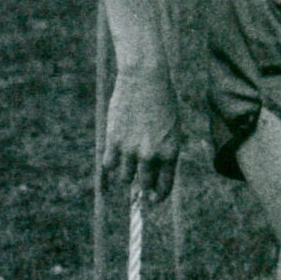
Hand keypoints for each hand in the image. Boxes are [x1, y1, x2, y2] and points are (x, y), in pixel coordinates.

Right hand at [102, 66, 180, 201]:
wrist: (145, 79)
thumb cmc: (162, 101)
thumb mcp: (171, 129)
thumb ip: (164, 151)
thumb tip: (153, 172)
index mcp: (171, 153)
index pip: (164, 186)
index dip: (158, 196)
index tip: (153, 199)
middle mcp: (151, 155)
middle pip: (143, 185)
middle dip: (141, 186)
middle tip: (137, 186)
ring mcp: (131, 150)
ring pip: (125, 177)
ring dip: (125, 173)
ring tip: (127, 160)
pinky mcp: (114, 141)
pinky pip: (109, 165)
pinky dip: (110, 163)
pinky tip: (114, 154)